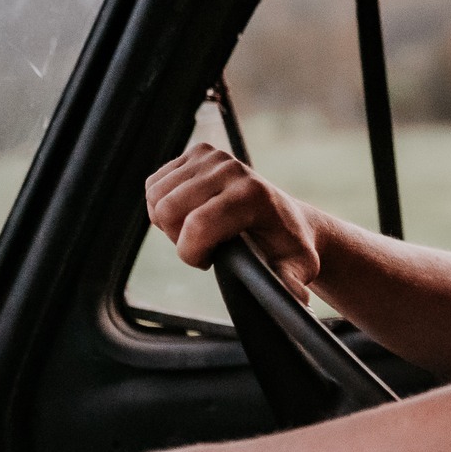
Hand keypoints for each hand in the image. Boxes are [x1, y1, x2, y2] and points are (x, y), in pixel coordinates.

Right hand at [145, 144, 321, 299]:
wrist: (289, 218)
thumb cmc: (288, 247)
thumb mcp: (296, 269)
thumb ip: (290, 284)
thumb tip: (296, 298)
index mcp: (253, 195)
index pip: (197, 226)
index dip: (190, 254)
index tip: (207, 262)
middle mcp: (232, 169)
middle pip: (168, 210)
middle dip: (177, 240)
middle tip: (203, 248)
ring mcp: (213, 156)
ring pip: (156, 197)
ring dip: (168, 224)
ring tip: (198, 232)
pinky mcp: (198, 152)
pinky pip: (154, 184)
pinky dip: (161, 206)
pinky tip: (188, 215)